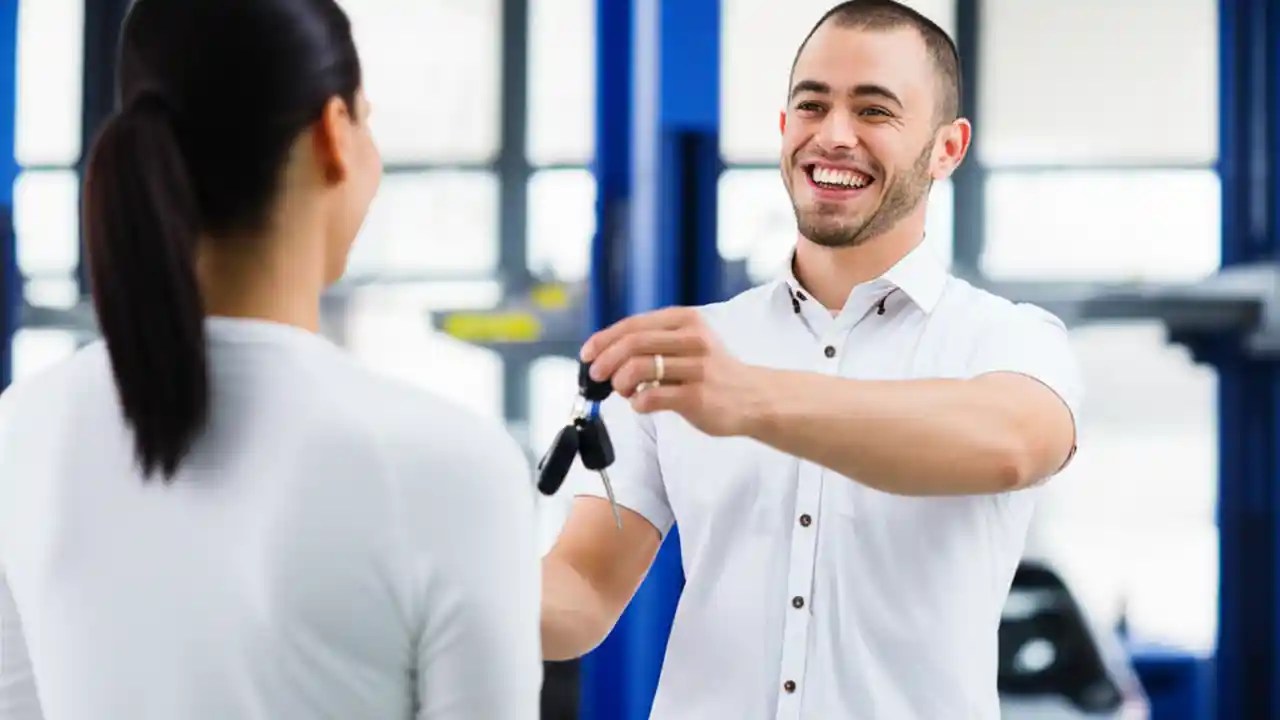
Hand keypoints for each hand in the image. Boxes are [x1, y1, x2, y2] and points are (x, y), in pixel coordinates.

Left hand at [579, 306, 765, 436]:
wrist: (753, 397)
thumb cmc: (712, 371)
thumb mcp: (688, 342)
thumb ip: (654, 341)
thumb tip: (605, 352)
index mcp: (686, 320)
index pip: (634, 325)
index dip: (603, 339)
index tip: (587, 353)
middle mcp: (693, 339)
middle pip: (633, 343)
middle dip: (606, 360)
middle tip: (597, 376)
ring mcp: (698, 368)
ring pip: (639, 369)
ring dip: (621, 383)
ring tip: (625, 391)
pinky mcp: (698, 396)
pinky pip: (652, 397)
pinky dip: (638, 402)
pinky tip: (642, 404)